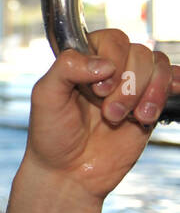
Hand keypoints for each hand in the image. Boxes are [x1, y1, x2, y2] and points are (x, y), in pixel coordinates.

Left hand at [25, 30, 179, 201]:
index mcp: (83, 61)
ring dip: (147, 93)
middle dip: (128, 86)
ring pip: (159, 66)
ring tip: (126, 118)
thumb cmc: (51, 135)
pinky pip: (173, 82)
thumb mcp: (45, 97)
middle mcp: (109, 70)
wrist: (70, 172)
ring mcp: (132, 87)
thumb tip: (104, 63)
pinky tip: (152, 109)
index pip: (112, 40)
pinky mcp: (149, 106)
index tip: (97, 90)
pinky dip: (170, 90)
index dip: (112, 61)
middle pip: (140, 53)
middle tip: (108, 113)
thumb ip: (66, 68)